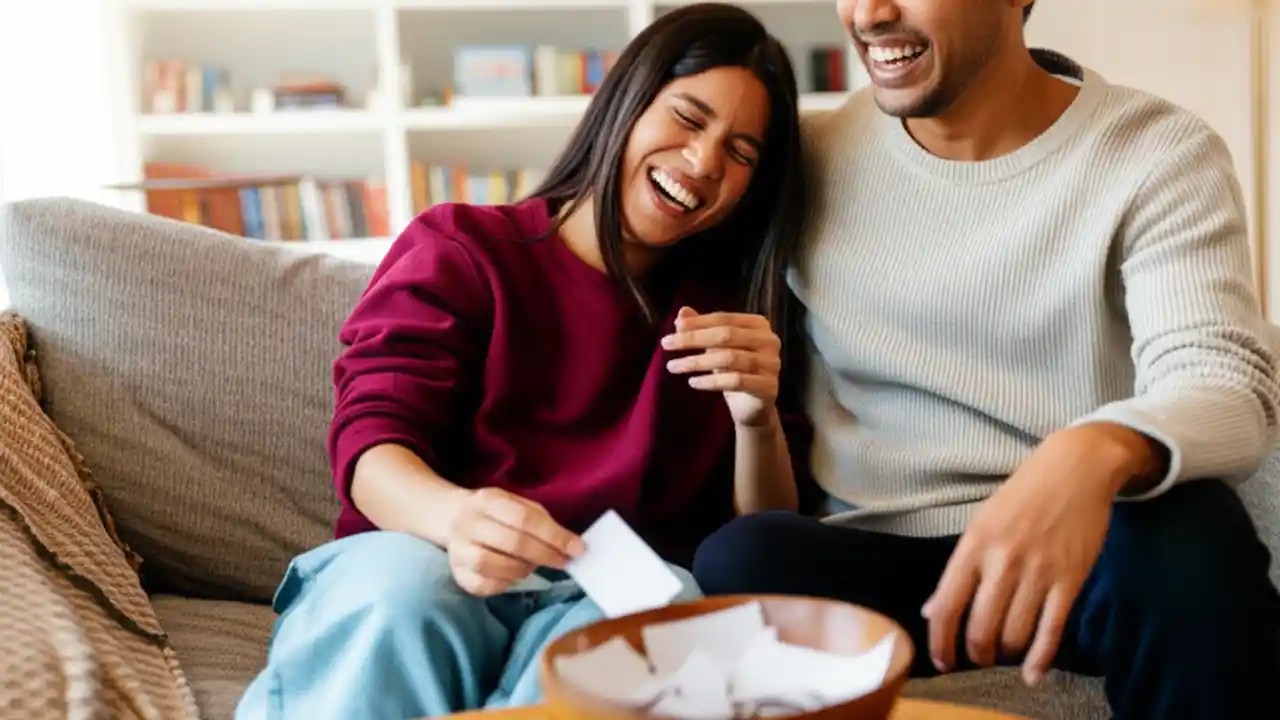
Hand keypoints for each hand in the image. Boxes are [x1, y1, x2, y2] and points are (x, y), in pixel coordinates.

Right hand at [444, 487, 585, 596]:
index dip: (554, 536)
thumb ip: (541, 520)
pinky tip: (514, 576)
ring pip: (492, 565)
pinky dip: (504, 584)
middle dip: (544, 554)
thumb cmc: (495, 512)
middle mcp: (468, 524)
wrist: (451, 517)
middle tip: (562, 561)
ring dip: (522, 569)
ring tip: (533, 566)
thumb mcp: (515, 503)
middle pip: (511, 542)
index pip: (524, 518)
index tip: (577, 548)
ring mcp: (458, 550)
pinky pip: (482, 585)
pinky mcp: (456, 573)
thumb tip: (571, 544)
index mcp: (487, 500)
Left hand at [662, 307, 781, 427]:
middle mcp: (769, 341)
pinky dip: (711, 381)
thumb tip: (682, 313)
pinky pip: (736, 381)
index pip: (724, 318)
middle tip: (666, 344)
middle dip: (693, 339)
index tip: (674, 328)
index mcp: (759, 325)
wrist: (751, 407)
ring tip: (673, 366)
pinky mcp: (768, 387)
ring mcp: (772, 364)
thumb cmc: (734, 371)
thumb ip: (701, 329)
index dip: (698, 322)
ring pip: (729, 358)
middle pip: (726, 335)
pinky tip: (693, 382)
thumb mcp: (715, 348)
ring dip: (696, 362)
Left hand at [922, 423, 1152, 685]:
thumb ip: (957, 571)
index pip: (947, 606)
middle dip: (976, 653)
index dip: (940, 641)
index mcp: (973, 546)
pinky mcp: (1070, 579)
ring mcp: (1038, 572)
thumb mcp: (980, 524)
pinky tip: (1033, 675)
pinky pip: (1052, 629)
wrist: (1075, 469)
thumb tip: (932, 611)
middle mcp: (1002, 562)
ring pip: (1015, 634)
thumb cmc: (1022, 496)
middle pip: (980, 628)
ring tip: (1005, 652)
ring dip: (1007, 653)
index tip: (941, 660)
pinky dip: (1041, 658)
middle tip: (978, 659)